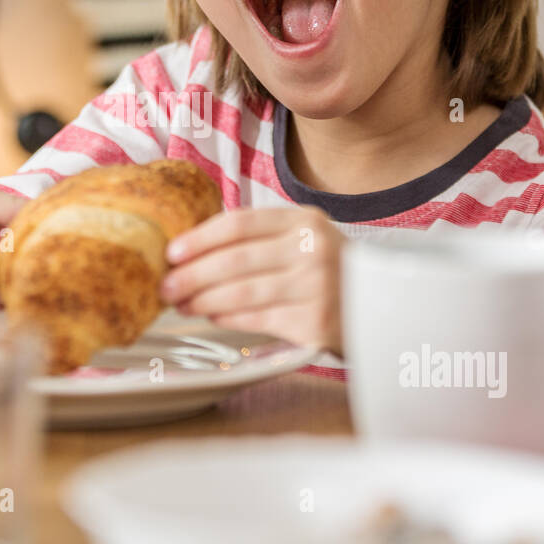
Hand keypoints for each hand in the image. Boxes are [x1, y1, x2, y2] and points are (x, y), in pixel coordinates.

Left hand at [158, 206, 344, 354]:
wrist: (380, 304)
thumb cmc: (328, 269)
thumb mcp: (302, 238)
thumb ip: (259, 237)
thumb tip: (192, 249)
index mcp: (303, 220)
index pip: (238, 223)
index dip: (199, 239)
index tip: (171, 252)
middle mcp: (311, 250)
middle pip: (234, 261)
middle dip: (190, 275)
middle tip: (163, 286)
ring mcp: (315, 288)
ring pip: (240, 293)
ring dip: (202, 300)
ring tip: (181, 304)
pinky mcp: (314, 323)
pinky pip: (256, 319)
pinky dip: (227, 318)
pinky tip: (211, 316)